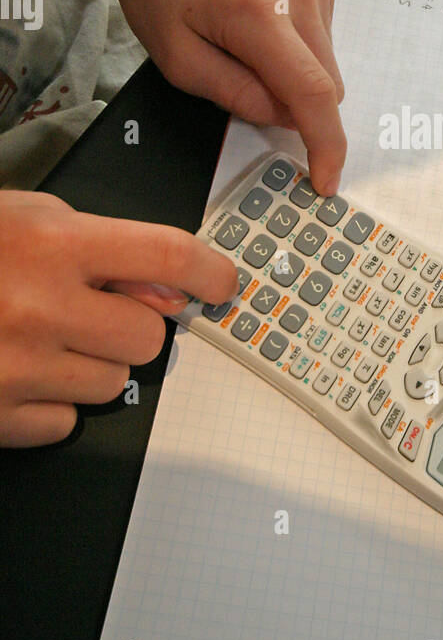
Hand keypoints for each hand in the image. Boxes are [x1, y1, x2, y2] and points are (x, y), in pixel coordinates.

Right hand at [0, 191, 235, 447]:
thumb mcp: (23, 216)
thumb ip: (99, 245)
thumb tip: (168, 287)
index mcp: (50, 244)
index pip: (167, 254)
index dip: (210, 270)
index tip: (226, 282)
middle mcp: (39, 307)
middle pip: (149, 339)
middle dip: (129, 326)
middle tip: (87, 312)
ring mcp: (16, 368)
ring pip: (113, 384)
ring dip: (89, 364)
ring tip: (37, 336)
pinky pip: (64, 422)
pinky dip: (48, 403)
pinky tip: (13, 371)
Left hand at [98, 0, 346, 194]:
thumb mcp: (178, 62)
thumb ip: (237, 96)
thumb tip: (286, 118)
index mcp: (259, 13)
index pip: (312, 92)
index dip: (325, 144)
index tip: (326, 181)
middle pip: (326, 85)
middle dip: (294, 107)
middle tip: (241, 86)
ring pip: (328, 68)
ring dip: (295, 79)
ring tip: (244, 50)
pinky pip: (323, 44)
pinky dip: (298, 55)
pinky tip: (261, 34)